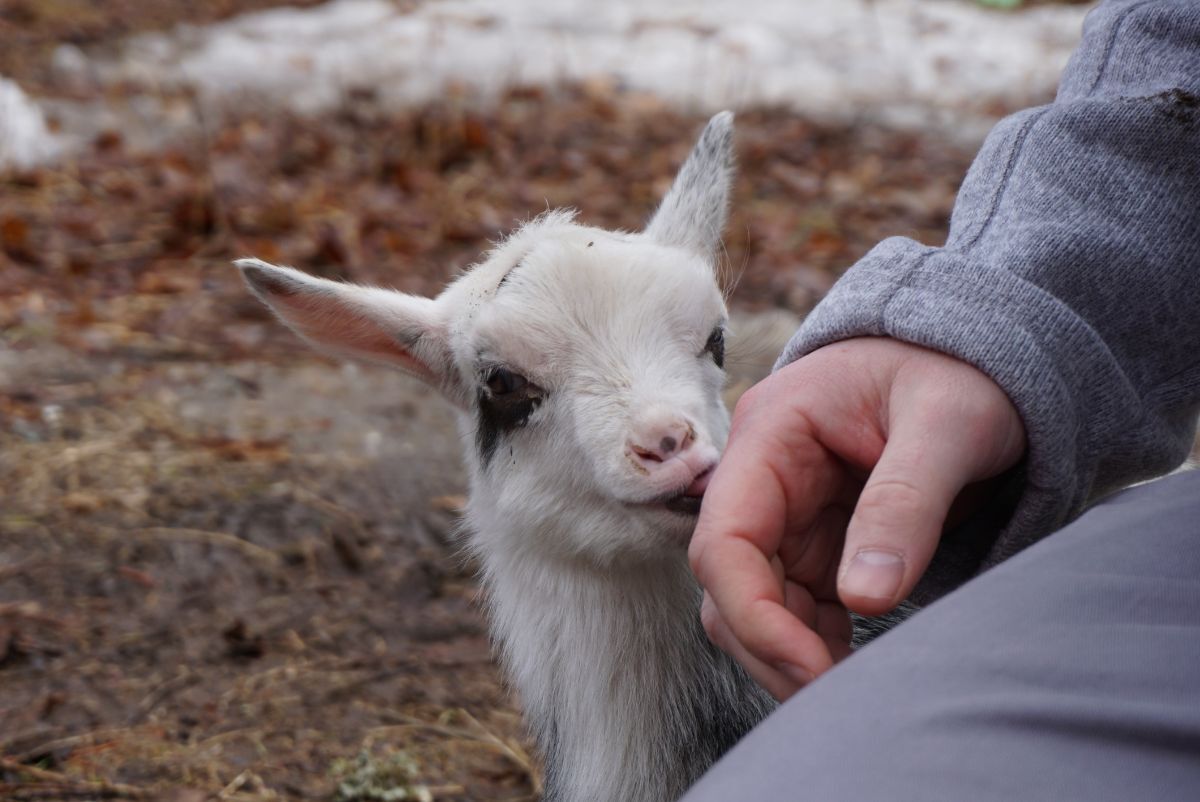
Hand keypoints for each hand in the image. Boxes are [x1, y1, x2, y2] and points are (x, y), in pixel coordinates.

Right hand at [689, 337, 1025, 699]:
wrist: (976, 359)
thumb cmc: (958, 373)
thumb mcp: (947, 424)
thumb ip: (904, 504)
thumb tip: (866, 599)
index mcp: (770, 435)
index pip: (722, 540)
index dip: (753, 612)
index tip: (813, 667)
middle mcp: (763, 480)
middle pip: (728, 584)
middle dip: (770, 647)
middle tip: (840, 701)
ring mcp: (786, 514)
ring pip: (754, 605)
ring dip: (790, 655)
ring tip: (855, 694)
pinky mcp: (817, 543)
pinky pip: (795, 608)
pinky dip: (816, 646)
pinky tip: (856, 668)